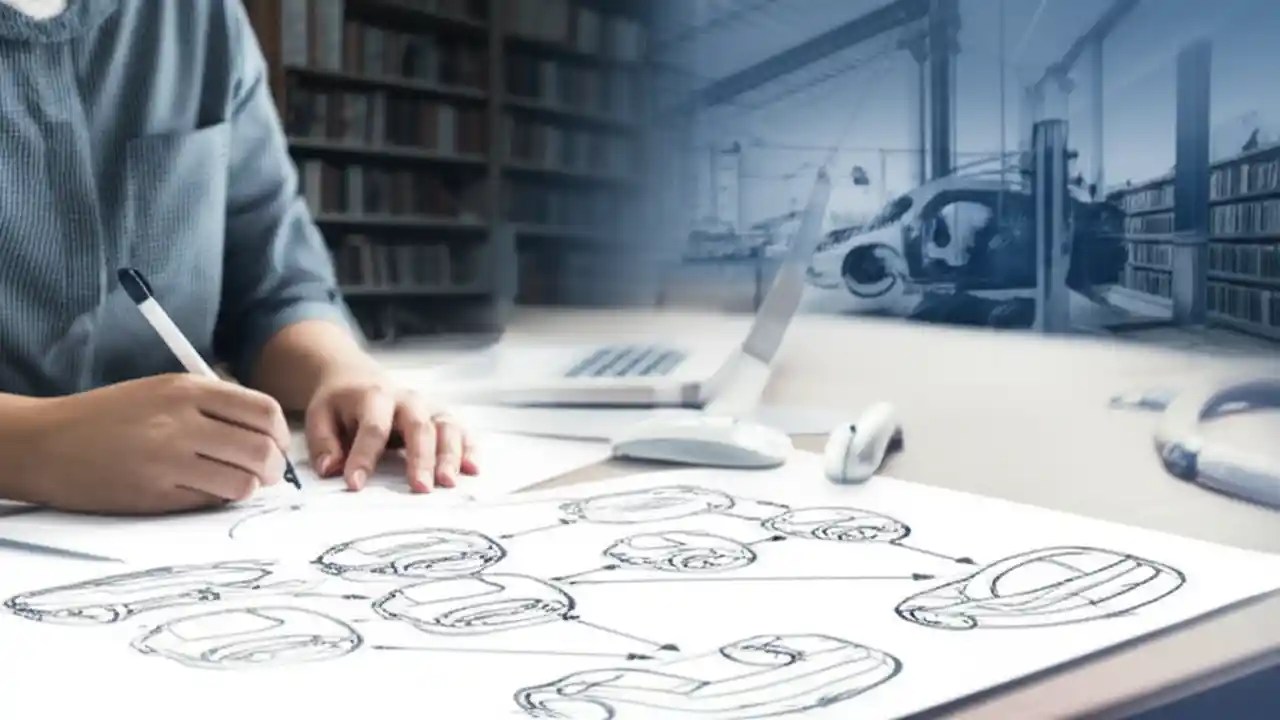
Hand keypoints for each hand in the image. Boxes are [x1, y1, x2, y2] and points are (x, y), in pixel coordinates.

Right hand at [18, 374, 290, 514]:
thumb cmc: (110, 415)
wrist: (47, 442)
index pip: (264, 412)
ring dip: (247, 487)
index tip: (276, 446)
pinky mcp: (155, 493)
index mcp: (188, 389)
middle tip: (264, 473)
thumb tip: (267, 432)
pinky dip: (218, 499)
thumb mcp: (163, 390)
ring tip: (233, 483)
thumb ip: (213, 404)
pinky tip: (203, 491)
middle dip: (272, 467)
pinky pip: (210, 501)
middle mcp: (182, 421)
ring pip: (243, 482)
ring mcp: (168, 459)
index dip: (280, 435)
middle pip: (262, 449)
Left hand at [303, 369, 477, 492]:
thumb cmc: (339, 404)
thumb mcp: (319, 417)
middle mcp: (407, 400)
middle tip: (421, 489)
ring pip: (446, 427)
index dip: (364, 456)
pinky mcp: (442, 418)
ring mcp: (428, 408)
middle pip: (419, 426)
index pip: (373, 427)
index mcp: (373, 396)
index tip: (355, 484)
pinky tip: (472, 470)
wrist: (356, 378)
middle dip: (421, 458)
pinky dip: (469, 450)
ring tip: (448, 483)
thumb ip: (324, 443)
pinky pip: (461, 432)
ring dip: (450, 455)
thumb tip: (331, 469)